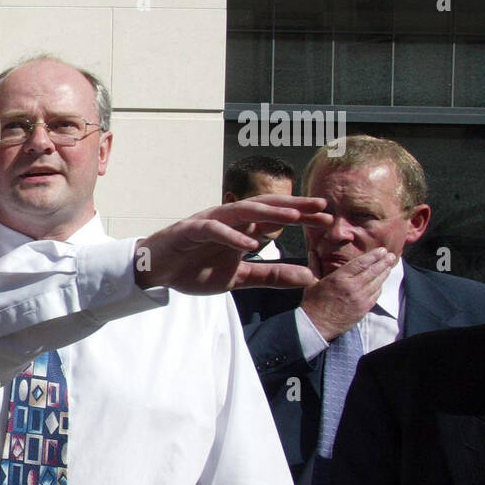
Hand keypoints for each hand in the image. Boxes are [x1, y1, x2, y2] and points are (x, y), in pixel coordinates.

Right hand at [134, 195, 330, 294]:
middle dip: (295, 206)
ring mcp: (209, 221)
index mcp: (241, 228)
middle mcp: (229, 219)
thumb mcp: (239, 277)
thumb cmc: (194, 268)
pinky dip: (232, 236)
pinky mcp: (189, 230)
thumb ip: (272, 275)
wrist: (155, 270)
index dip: (303, 216)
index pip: (277, 217)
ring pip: (243, 211)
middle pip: (266, 207)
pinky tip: (250, 243)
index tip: (329, 219)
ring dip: (269, 213)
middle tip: (323, 207)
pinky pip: (213, 229)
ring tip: (295, 218)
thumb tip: (309, 277)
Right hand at [300, 247, 393, 341]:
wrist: (316, 326)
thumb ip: (315, 265)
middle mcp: (352, 287)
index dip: (373, 255)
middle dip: (384, 262)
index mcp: (339, 278)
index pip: (361, 263)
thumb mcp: (311, 282)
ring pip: (377, 283)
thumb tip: (312, 252)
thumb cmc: (312, 304)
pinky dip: (379, 287)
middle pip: (373, 271)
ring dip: (384, 273)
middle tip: (391, 255)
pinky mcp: (363, 309)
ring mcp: (360, 298)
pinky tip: (381, 283)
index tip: (382, 250)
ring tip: (389, 267)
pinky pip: (376, 295)